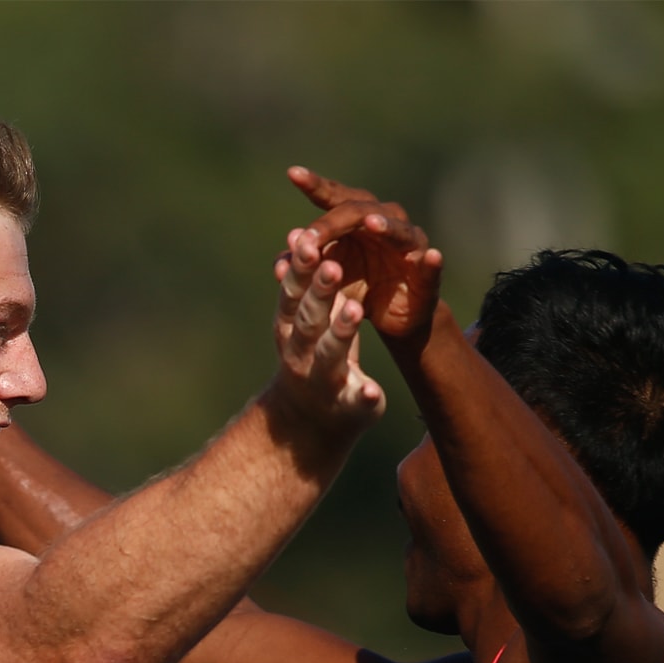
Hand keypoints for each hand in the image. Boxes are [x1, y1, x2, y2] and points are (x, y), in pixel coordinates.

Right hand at [264, 223, 385, 436]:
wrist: (307, 424)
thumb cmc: (310, 356)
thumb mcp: (303, 320)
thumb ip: (303, 284)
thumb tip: (295, 236)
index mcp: (291, 330)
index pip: (293, 294)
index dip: (300, 270)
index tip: (308, 241)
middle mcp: (300, 355)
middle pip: (308, 320)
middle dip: (319, 293)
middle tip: (332, 263)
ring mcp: (322, 383)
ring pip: (329, 355)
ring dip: (340, 332)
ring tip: (355, 309)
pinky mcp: (348, 408)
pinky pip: (355, 402)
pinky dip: (362, 397)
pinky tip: (372, 391)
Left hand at [286, 167, 443, 349]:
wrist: (390, 318)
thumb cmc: (357, 286)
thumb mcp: (325, 275)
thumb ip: (308, 260)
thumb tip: (289, 242)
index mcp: (357, 218)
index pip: (335, 198)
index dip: (315, 186)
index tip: (293, 173)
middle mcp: (386, 222)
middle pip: (360, 212)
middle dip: (334, 223)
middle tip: (310, 236)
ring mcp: (410, 245)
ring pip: (398, 231)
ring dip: (386, 227)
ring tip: (372, 224)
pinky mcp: (427, 272)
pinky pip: (431, 264)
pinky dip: (432, 261)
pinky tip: (432, 256)